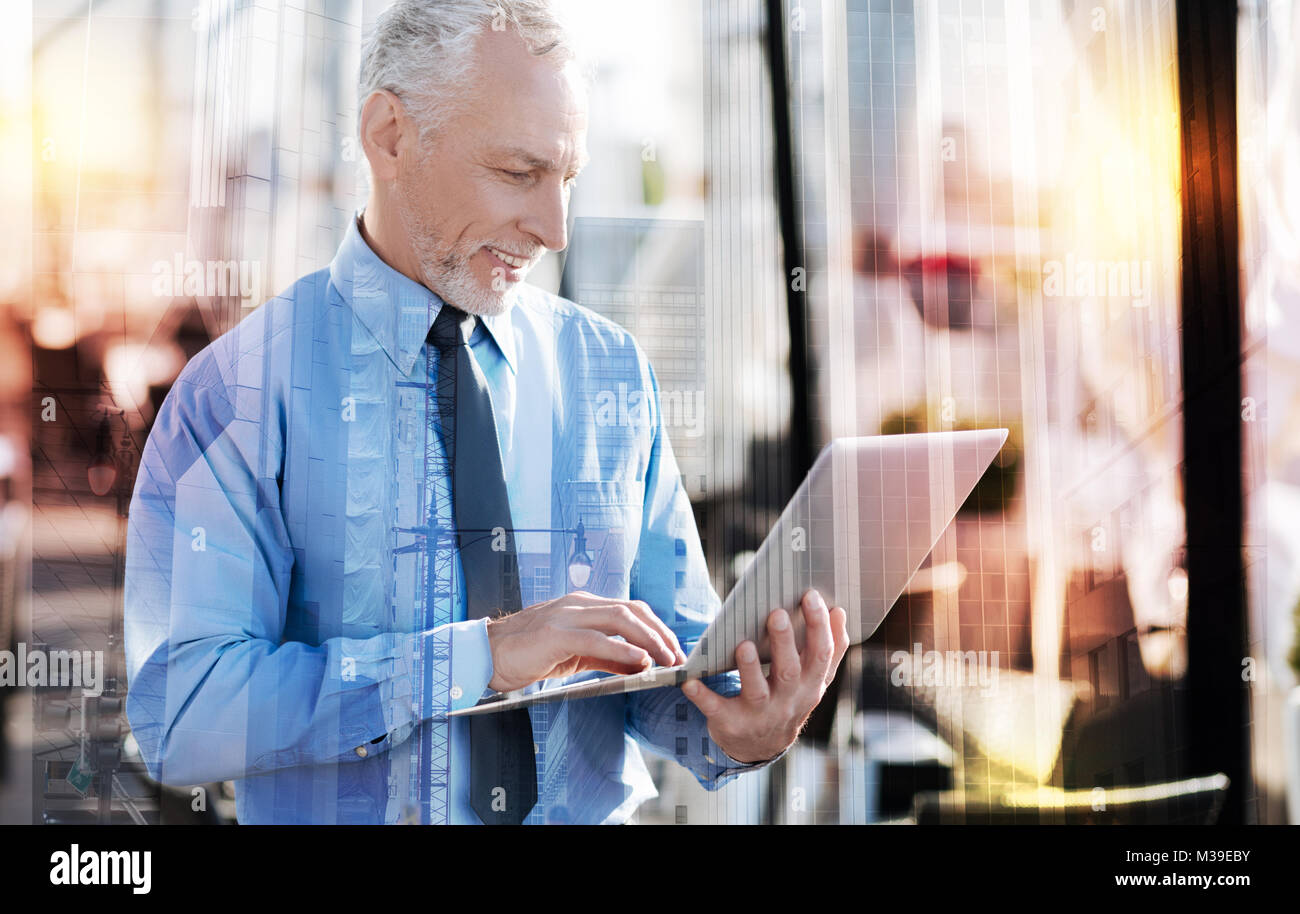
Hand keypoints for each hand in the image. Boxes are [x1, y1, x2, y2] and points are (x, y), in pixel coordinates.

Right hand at [486, 590, 687, 692]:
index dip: (657, 628)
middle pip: (631, 610)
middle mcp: (578, 604)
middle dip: (660, 633)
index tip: (674, 649)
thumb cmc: (528, 654)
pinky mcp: (555, 634)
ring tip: (665, 659)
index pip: (631, 609)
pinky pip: (595, 638)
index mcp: (583, 605)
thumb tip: (639, 663)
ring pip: (619, 618)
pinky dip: (621, 648)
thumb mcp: (574, 654)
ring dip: (648, 640)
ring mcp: (566, 615)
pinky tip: (638, 660)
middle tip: (678, 657)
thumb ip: (605, 656)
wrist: (485, 655)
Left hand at [681, 589, 849, 764]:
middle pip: (789, 671)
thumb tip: (840, 612)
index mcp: (811, 685)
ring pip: (757, 692)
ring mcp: (759, 714)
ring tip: (743, 645)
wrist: (761, 746)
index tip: (811, 596)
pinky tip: (691, 681)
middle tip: (776, 613)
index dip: (818, 626)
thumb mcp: (813, 679)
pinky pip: (716, 708)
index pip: (820, 654)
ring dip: (750, 668)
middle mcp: (788, 701)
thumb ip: (829, 649)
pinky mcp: (730, 722)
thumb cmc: (788, 697)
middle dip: (784, 642)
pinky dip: (703, 696)